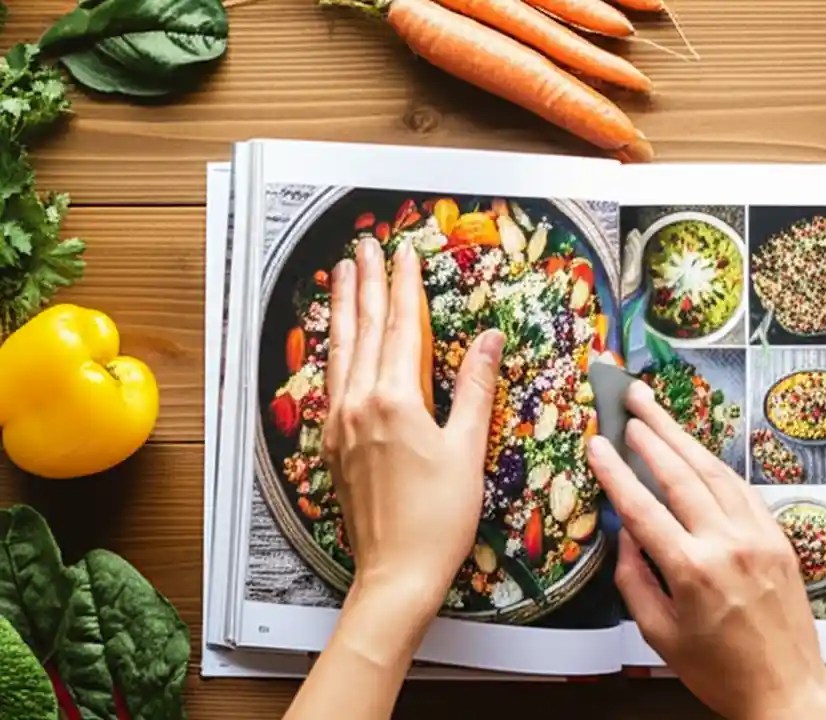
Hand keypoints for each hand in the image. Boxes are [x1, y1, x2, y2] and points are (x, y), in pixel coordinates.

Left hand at [323, 236, 504, 622]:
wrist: (397, 572)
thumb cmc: (440, 517)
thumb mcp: (467, 449)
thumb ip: (474, 388)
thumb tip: (488, 339)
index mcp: (395, 400)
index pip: (402, 328)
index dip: (404, 287)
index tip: (404, 253)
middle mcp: (359, 404)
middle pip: (363, 331)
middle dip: (364, 284)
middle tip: (365, 247)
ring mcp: (341, 423)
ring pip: (341, 352)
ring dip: (343, 310)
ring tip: (341, 276)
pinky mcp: (333, 445)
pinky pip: (331, 382)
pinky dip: (336, 351)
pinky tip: (337, 343)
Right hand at [587, 383, 825, 719]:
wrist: (786, 693)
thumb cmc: (722, 673)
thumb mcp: (660, 635)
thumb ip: (635, 580)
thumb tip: (625, 536)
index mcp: (693, 571)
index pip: (644, 507)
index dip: (616, 472)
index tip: (599, 443)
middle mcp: (729, 545)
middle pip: (682, 473)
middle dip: (652, 431)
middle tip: (630, 401)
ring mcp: (759, 537)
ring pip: (716, 472)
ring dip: (684, 437)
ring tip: (658, 411)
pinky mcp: (779, 539)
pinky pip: (743, 490)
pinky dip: (717, 466)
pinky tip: (698, 452)